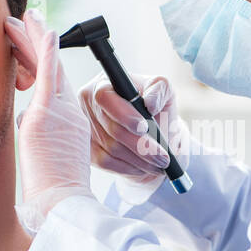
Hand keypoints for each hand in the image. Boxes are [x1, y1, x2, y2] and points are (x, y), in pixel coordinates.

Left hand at [4, 9, 93, 234]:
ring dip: (34, 37)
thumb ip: (36, 134)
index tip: (31, 45)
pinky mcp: (48, 115)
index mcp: (69, 122)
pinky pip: (49, 75)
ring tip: (23, 16)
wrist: (62, 204)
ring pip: (46, 65)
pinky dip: (48, 51)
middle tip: (27, 18)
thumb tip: (22, 123)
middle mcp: (69, 112)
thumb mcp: (45, 156)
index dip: (42, 61)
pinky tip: (45, 31)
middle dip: (37, 41)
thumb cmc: (53, 192)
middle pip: (51, 68)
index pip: (53, 84)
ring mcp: (60, 112)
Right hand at [79, 71, 191, 204]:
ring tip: (159, 163)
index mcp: (104, 84)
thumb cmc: (155, 108)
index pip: (105, 98)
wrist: (149, 132)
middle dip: (141, 145)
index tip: (144, 127)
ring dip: (139, 159)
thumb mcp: (164, 92)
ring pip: (112, 149)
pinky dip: (129, 167)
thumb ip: (159, 89)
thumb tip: (150, 103)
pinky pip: (107, 162)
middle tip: (163, 157)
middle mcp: (88, 104)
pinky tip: (143, 167)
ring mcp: (85, 129)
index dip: (124, 115)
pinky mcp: (87, 150)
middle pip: (112, 129)